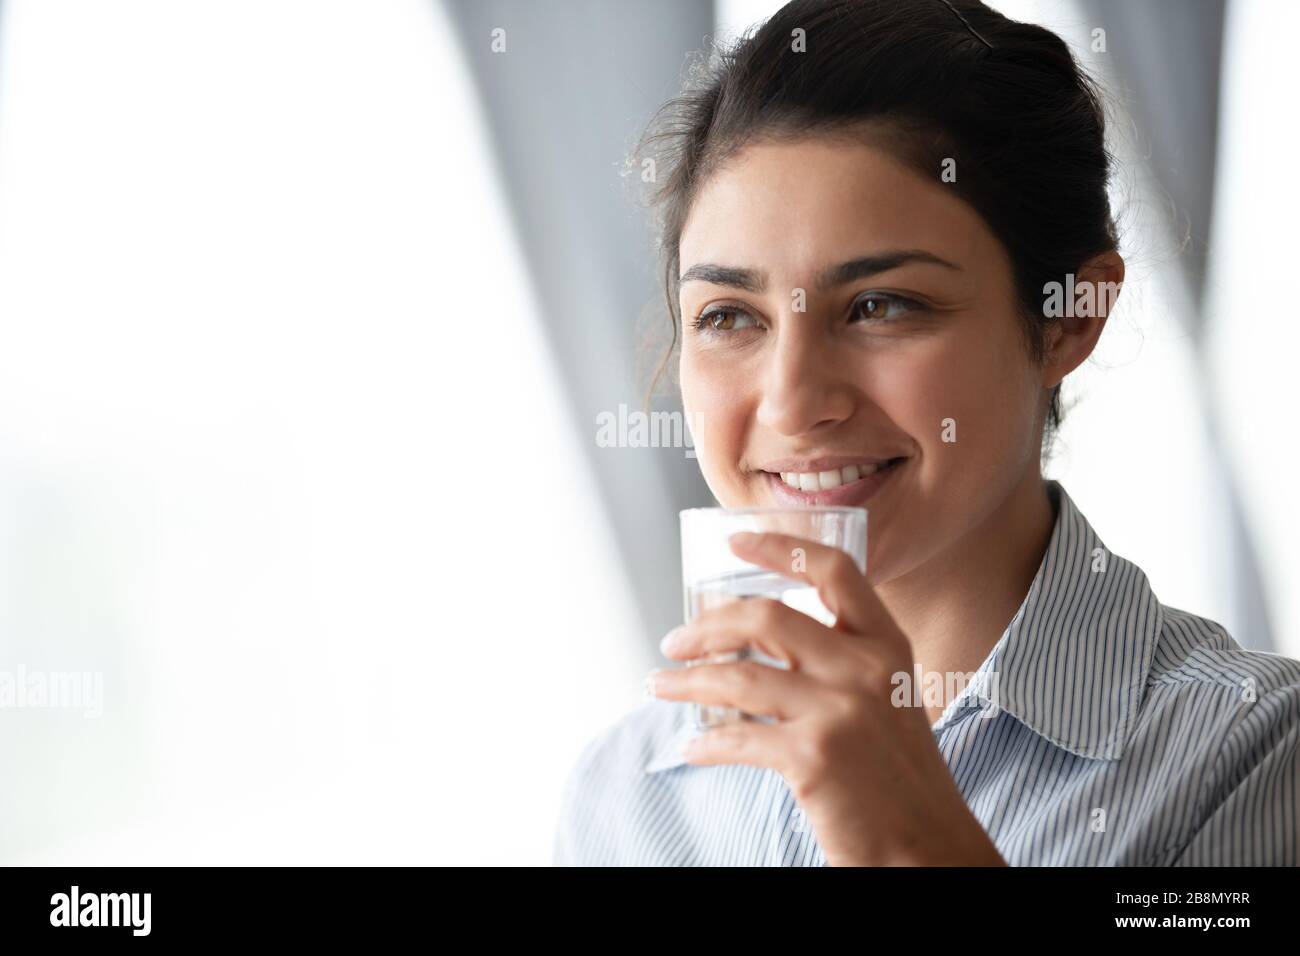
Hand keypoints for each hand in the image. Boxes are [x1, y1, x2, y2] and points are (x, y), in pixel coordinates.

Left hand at [649, 530, 1005, 865]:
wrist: (929, 848)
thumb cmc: (901, 779)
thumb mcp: (890, 700)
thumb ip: (845, 664)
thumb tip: (765, 646)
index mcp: (887, 647)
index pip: (834, 571)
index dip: (781, 548)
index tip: (735, 541)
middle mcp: (866, 669)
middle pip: (768, 615)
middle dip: (708, 625)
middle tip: (675, 640)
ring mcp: (839, 712)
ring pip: (739, 675)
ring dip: (687, 680)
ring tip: (660, 686)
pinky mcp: (813, 758)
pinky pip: (738, 737)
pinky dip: (707, 742)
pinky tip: (694, 748)